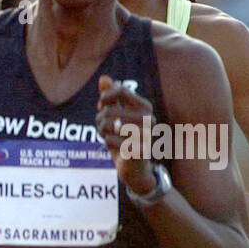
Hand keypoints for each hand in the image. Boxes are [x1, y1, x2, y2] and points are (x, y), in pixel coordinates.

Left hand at [96, 75, 156, 192]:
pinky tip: (114, 148)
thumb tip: (104, 78)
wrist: (134, 169)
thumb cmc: (124, 140)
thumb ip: (111, 98)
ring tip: (108, 136)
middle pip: (109, 110)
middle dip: (100, 119)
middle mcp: (148, 118)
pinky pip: (110, 140)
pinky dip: (107, 143)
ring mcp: (145, 133)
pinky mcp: (138, 149)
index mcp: (144, 107)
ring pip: (108, 124)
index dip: (105, 97)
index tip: (102, 106)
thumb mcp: (116, 117)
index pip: (120, 90)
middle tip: (102, 127)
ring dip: (102, 131)